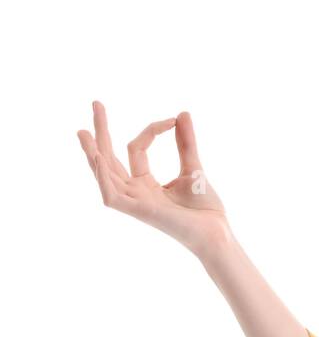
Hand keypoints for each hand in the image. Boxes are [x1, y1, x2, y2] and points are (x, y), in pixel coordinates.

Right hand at [77, 100, 231, 256]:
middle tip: (96, 103)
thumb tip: (182, 113)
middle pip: (110, 159)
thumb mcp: (193, 168)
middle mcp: (134, 192)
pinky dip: (104, 177)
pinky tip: (99, 158)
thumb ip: (185, 143)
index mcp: (145, 184)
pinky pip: (112, 195)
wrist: (217, 232)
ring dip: (93, 153)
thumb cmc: (205, 209)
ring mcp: (134, 202)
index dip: (153, 130)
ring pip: (105, 175)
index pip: (137, 149)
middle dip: (102, 132)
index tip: (172, 119)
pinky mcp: (139, 211)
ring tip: (83, 132)